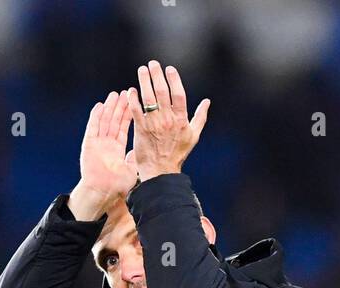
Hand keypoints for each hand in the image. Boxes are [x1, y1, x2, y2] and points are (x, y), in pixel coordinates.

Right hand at [67, 91, 136, 220]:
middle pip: (113, 121)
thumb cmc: (117, 186)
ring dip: (109, 108)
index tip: (132, 103)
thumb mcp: (131, 170)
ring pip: (104, 121)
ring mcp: (98, 143)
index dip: (127, 116)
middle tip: (125, 92)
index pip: (123, 128)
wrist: (102, 192)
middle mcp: (107, 144)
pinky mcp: (89, 144)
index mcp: (117, 149)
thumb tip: (142, 151)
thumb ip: (134, 159)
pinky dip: (96, 116)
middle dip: (119, 107)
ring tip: (114, 95)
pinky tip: (100, 106)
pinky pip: (93, 127)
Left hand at [125, 61, 209, 182]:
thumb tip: (207, 101)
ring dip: (144, 81)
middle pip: (162, 92)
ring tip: (142, 70)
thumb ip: (200, 117)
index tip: (169, 68)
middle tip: (152, 63)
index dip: (174, 80)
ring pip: (148, 98)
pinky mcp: (141, 129)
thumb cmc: (178, 154)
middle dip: (157, 75)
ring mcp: (154, 124)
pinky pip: (136, 110)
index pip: (178, 95)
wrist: (161, 171)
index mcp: (181, 120)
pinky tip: (131, 90)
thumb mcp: (194, 136)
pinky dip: (133, 99)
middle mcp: (168, 120)